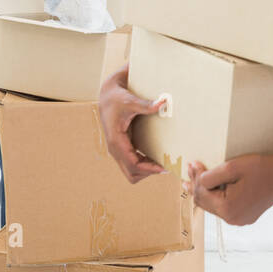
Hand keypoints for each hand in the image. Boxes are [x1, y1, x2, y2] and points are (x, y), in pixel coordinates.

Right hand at [98, 65, 169, 183]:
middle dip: (148, 173)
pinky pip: (131, 165)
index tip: (164, 167)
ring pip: (130, 172)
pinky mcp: (120, 149)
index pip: (133, 164)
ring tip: (161, 165)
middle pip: (131, 174)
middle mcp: (114, 149)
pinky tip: (154, 160)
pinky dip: (142, 167)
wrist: (107, 97)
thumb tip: (163, 102)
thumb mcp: (131, 101)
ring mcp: (116, 151)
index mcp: (116, 141)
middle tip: (165, 167)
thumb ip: (146, 105)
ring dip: (145, 172)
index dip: (149, 169)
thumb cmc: (117, 98)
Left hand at [188, 152, 272, 225]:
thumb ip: (209, 176)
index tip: (191, 163)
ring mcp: (239, 220)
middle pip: (204, 203)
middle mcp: (232, 219)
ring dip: (206, 192)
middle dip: (196, 185)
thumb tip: (195, 177)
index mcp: (227, 208)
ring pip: (213, 206)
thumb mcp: (231, 167)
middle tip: (191, 169)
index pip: (201, 193)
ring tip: (199, 177)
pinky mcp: (245, 217)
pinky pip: (225, 208)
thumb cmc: (260, 168)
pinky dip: (218, 197)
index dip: (194, 178)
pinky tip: (216, 186)